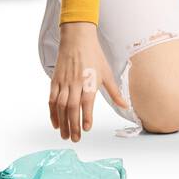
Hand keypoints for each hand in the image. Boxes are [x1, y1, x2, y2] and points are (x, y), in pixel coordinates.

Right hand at [50, 22, 128, 140]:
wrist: (77, 39)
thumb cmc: (94, 56)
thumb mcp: (107, 73)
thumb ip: (115, 92)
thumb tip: (126, 106)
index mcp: (89, 81)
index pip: (87, 102)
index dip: (86, 116)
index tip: (86, 129)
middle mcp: (75, 83)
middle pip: (72, 107)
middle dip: (73, 125)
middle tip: (75, 139)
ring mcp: (63, 82)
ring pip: (61, 106)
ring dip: (62, 122)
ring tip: (65, 135)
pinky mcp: (55, 81)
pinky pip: (52, 100)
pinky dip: (52, 112)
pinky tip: (55, 123)